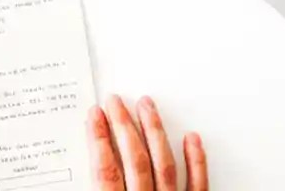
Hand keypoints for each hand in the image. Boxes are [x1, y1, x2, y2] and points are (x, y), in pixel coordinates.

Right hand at [87, 95, 207, 190]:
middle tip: (116, 103)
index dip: (99, 140)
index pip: (106, 172)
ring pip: (164, 164)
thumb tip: (86, 170)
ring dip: (154, 131)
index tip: (95, 116)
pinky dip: (196, 160)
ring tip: (147, 106)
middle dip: (123, 126)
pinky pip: (198, 185)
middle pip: (135, 160)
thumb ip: (98, 188)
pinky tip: (191, 138)